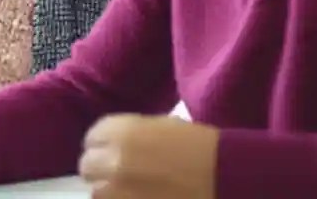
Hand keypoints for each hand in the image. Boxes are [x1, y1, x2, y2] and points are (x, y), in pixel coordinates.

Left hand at [78, 114, 217, 198]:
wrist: (228, 176)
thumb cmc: (202, 147)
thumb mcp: (162, 126)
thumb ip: (130, 134)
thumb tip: (112, 146)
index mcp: (121, 131)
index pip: (92, 138)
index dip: (102, 145)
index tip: (111, 151)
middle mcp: (113, 160)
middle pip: (87, 166)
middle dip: (100, 169)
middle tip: (119, 174)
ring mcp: (119, 192)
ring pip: (97, 193)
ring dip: (109, 191)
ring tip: (130, 190)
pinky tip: (139, 197)